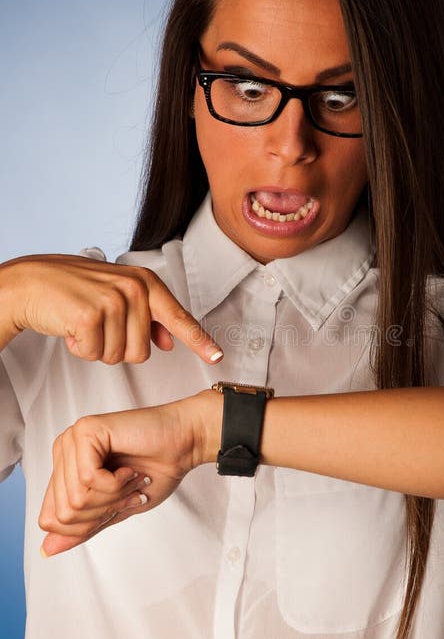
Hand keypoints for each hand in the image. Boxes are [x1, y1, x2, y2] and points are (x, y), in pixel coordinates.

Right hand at [0, 254, 222, 363]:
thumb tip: (168, 342)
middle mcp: (134, 289)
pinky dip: (79, 348)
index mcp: (145, 283)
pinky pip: (94, 354)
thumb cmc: (74, 290)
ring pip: (119, 357)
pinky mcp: (90, 315)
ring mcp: (112, 300)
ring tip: (84, 323)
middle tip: (99, 326)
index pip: (179, 317)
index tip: (217, 356)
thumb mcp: (117, 295)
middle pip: (142, 353)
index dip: (199, 341)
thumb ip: (146, 317)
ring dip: (97, 348)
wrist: (31, 282)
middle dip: (118, 348)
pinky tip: (71, 328)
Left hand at [38, 391, 220, 556]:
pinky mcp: (85, 431)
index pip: (51, 518)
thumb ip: (82, 526)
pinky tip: (130, 469)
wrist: (186, 443)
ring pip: (74, 498)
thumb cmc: (158, 468)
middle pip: (63, 512)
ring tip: (132, 478)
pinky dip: (116, 483)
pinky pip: (88, 479)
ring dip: (113, 496)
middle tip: (130, 490)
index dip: (89, 523)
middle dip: (104, 510)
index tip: (120, 504)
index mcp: (65, 468)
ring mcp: (72, 439)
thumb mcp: (116, 508)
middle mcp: (63, 451)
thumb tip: (46, 549)